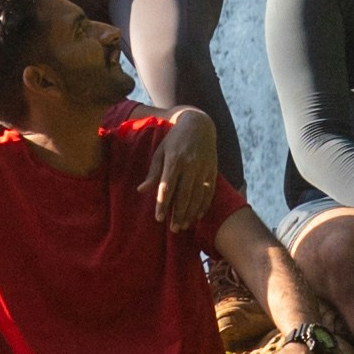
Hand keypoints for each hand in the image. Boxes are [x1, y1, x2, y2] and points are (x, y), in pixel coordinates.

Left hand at [144, 107, 218, 230]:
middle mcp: (190, 165)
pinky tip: (198, 215)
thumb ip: (153, 173)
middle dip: (178, 214)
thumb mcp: (160, 152)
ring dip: (191, 213)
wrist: (199, 124)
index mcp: (174, 160)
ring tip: (185, 225)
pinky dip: (204, 205)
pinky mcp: (212, 170)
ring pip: (197, 196)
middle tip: (174, 229)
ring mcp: (203, 168)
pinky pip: (209, 191)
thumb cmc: (174, 140)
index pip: (167, 187)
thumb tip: (141, 190)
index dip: (163, 204)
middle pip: (183, 195)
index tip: (159, 218)